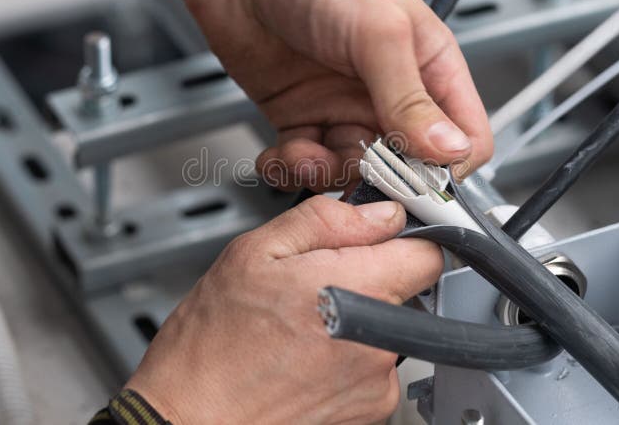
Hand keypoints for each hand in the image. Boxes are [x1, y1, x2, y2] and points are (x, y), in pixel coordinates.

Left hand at [32, 0, 492, 190]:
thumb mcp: (378, 33)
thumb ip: (411, 98)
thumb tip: (449, 149)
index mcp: (428, 66)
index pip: (462, 137)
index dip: (447, 169)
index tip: (420, 185)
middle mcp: (390, 92)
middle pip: (407, 165)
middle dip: (381, 179)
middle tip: (355, 172)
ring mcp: (344, 107)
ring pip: (354, 172)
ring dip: (330, 175)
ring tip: (310, 154)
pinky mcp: (302, 117)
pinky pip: (308, 163)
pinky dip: (294, 168)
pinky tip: (285, 152)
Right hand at [124, 197, 441, 423]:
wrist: (191, 416)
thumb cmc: (212, 344)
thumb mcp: (256, 252)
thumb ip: (327, 222)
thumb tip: (381, 213)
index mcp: (355, 289)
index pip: (427, 253)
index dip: (405, 238)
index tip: (381, 238)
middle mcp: (377, 340)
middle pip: (408, 288)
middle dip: (372, 276)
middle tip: (318, 282)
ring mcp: (377, 382)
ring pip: (391, 325)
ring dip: (360, 318)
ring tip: (305, 324)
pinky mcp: (371, 409)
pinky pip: (376, 364)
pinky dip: (351, 356)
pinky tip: (309, 356)